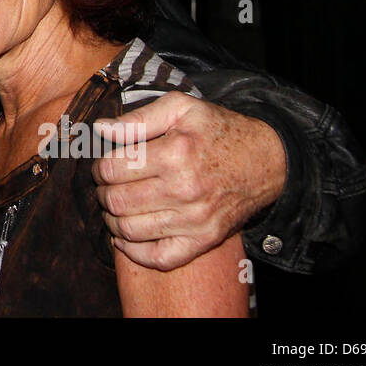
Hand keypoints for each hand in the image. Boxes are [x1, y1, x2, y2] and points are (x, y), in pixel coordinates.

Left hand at [90, 92, 285, 270]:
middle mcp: (184, 191)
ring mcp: (194, 220)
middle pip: (117, 201)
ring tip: (115, 207)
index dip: (98, 168)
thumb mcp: (181, 108)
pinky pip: (158, 258)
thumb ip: (138, 118)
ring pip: (130, 230)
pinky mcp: (203, 240)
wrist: (266, 160)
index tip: (102, 166)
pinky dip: (134, 252)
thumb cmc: (219, 130)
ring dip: (111, 220)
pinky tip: (124, 237)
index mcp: (174, 154)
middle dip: (102, 193)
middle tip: (106, 186)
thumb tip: (100, 129)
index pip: (113, 170)